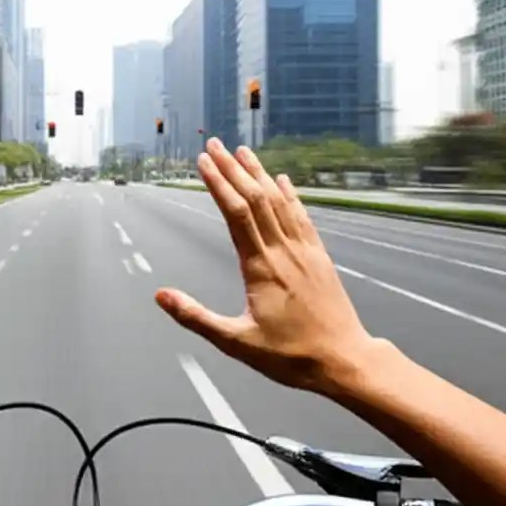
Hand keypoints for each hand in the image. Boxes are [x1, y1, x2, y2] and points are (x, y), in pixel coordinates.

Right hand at [156, 139, 379, 394]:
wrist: (344, 360)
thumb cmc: (291, 356)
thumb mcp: (236, 342)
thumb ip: (195, 318)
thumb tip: (161, 296)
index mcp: (262, 267)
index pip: (236, 213)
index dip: (218, 184)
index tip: (203, 163)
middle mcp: (284, 251)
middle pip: (256, 198)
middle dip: (232, 169)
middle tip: (214, 145)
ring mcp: (305, 251)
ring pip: (280, 201)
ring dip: (259, 173)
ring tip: (243, 152)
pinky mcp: (319, 257)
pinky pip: (302, 217)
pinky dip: (290, 194)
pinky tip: (283, 180)